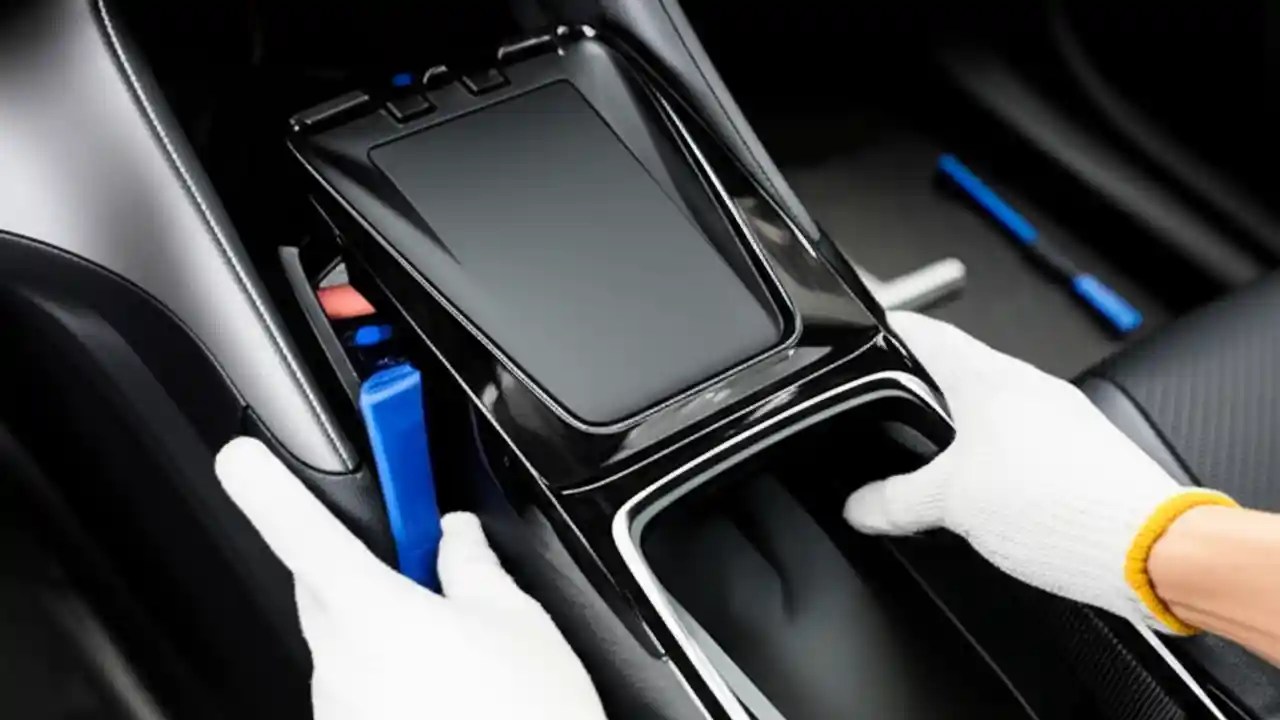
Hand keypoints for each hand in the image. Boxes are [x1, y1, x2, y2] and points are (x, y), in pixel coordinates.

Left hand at [214, 437, 606, 719]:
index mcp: (376, 613)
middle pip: (325, 587)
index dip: (268, 489)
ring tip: (453, 645)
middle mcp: (342, 662)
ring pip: (344, 642)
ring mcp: (341, 707)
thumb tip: (456, 534)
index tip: (242, 461)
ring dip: (381, 627)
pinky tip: (444, 689)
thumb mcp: (518, 622)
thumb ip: (473, 565)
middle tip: (417, 560)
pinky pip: (358, 689)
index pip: (303, 532)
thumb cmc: (524, 718)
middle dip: (363, 566)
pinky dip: (388, 676)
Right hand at [845, 312, 1235, 633]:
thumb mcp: (950, 503)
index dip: (891, 328)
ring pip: (996, 412)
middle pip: (961, 372)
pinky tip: (989, 499)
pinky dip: (998, 463)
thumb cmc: (1062, 506)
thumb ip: (895, 501)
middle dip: (921, 389)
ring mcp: (1061, 419)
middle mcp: (1029, 387)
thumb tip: (861, 505)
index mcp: (990, 378)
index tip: (870, 326)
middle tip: (887, 407)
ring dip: (962, 432)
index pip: (927, 333)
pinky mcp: (1083, 455)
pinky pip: (1026, 446)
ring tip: (933, 467)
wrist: (1148, 548)